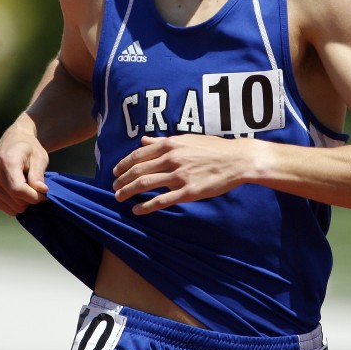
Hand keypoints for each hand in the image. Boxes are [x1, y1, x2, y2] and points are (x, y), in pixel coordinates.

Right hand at [0, 119, 49, 215]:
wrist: (13, 143)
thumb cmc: (28, 150)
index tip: (45, 194)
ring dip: (24, 202)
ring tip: (27, 187)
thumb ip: (38, 174)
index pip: (18, 189)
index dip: (34, 196)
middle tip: (37, 188)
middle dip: (31, 198)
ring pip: (12, 207)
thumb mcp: (39, 157)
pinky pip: (6, 209)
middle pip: (16, 200)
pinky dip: (16, 205)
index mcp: (7, 161)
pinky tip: (19, 193)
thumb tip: (41, 191)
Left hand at [112, 134, 249, 214]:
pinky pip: (161, 201)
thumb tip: (143, 141)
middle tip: (114, 187)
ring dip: (128, 192)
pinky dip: (146, 206)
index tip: (115, 171)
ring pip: (145, 184)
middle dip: (122, 179)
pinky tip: (137, 210)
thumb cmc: (212, 148)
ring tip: (119, 197)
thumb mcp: (186, 139)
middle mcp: (171, 159)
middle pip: (138, 170)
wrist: (236, 160)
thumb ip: (162, 141)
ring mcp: (179, 176)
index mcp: (170, 145)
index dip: (123, 164)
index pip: (138, 155)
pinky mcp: (188, 192)